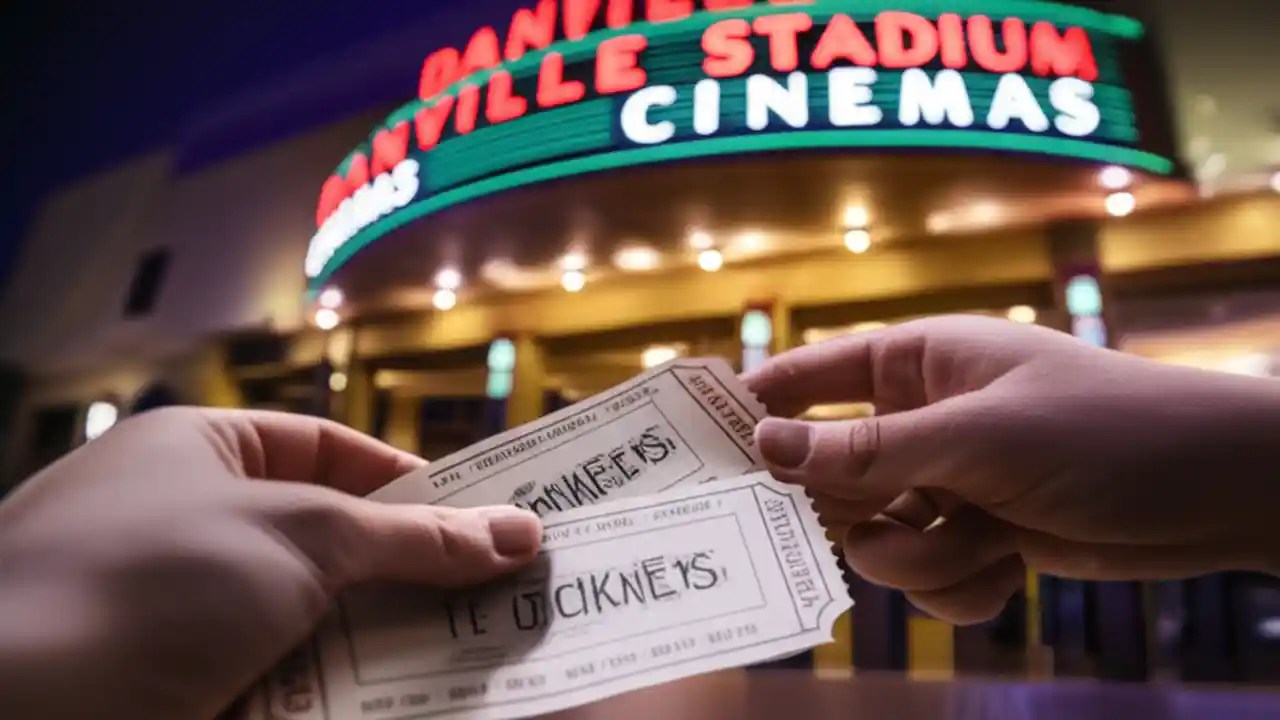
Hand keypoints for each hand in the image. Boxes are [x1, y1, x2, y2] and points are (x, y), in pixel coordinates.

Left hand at [0, 408, 541, 719]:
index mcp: (204, 453)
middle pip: (334, 548)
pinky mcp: (187, 691)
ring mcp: (183, 620)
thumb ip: (411, 539)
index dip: (411, 483)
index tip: (486, 521)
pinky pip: (286, 685)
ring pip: (316, 628)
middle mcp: (193, 530)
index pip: (331, 450)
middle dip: (413, 579)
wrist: (11, 710)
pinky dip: (341, 696)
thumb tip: (516, 534)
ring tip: (474, 662)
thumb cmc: (145, 580)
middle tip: (498, 602)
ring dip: (387, 650)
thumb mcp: (301, 536)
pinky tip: (407, 702)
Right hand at [746, 316, 1279, 624]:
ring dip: (916, 562)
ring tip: (973, 550)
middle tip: (894, 520)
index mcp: (920, 364)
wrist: (1216, 491)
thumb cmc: (1103, 430)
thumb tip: (764, 445)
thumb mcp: (977, 436)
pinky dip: (957, 589)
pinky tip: (1005, 576)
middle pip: (833, 476)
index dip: (763, 404)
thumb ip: (866, 450)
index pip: (815, 374)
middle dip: (859, 514)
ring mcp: (951, 484)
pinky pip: (926, 578)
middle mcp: (926, 422)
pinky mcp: (981, 539)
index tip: (708, 446)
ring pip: (877, 540)